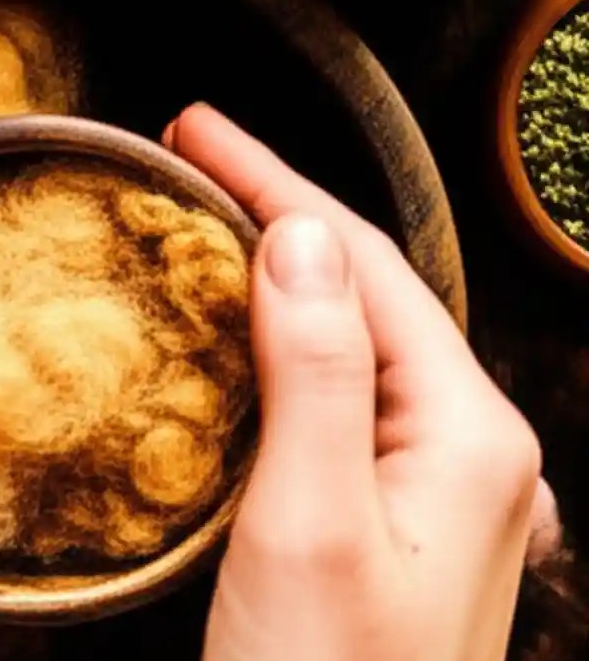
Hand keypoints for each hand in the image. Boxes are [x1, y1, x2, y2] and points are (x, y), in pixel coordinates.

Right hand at [162, 105, 556, 660]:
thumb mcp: (311, 526)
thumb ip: (316, 374)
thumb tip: (296, 238)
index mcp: (472, 436)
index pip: (365, 268)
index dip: (275, 186)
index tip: (195, 134)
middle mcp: (473, 452)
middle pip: (366, 296)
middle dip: (276, 218)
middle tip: (188, 161)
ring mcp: (439, 489)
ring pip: (352, 348)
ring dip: (278, 281)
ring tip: (204, 227)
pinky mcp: (395, 522)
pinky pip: (342, 403)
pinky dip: (284, 353)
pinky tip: (242, 339)